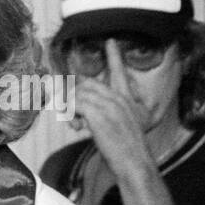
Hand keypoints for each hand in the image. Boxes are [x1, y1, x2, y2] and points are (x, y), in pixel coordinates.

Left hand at [69, 41, 155, 180]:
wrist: (134, 162)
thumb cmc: (126, 150)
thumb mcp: (122, 128)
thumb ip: (106, 117)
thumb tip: (83, 117)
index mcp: (126, 100)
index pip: (120, 72)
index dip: (114, 57)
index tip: (110, 41)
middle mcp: (119, 99)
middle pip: (87, 84)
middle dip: (72, 96)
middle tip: (70, 114)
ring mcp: (110, 106)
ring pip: (79, 94)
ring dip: (70, 109)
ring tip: (76, 126)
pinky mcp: (100, 115)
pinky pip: (75, 105)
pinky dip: (71, 114)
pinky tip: (77, 127)